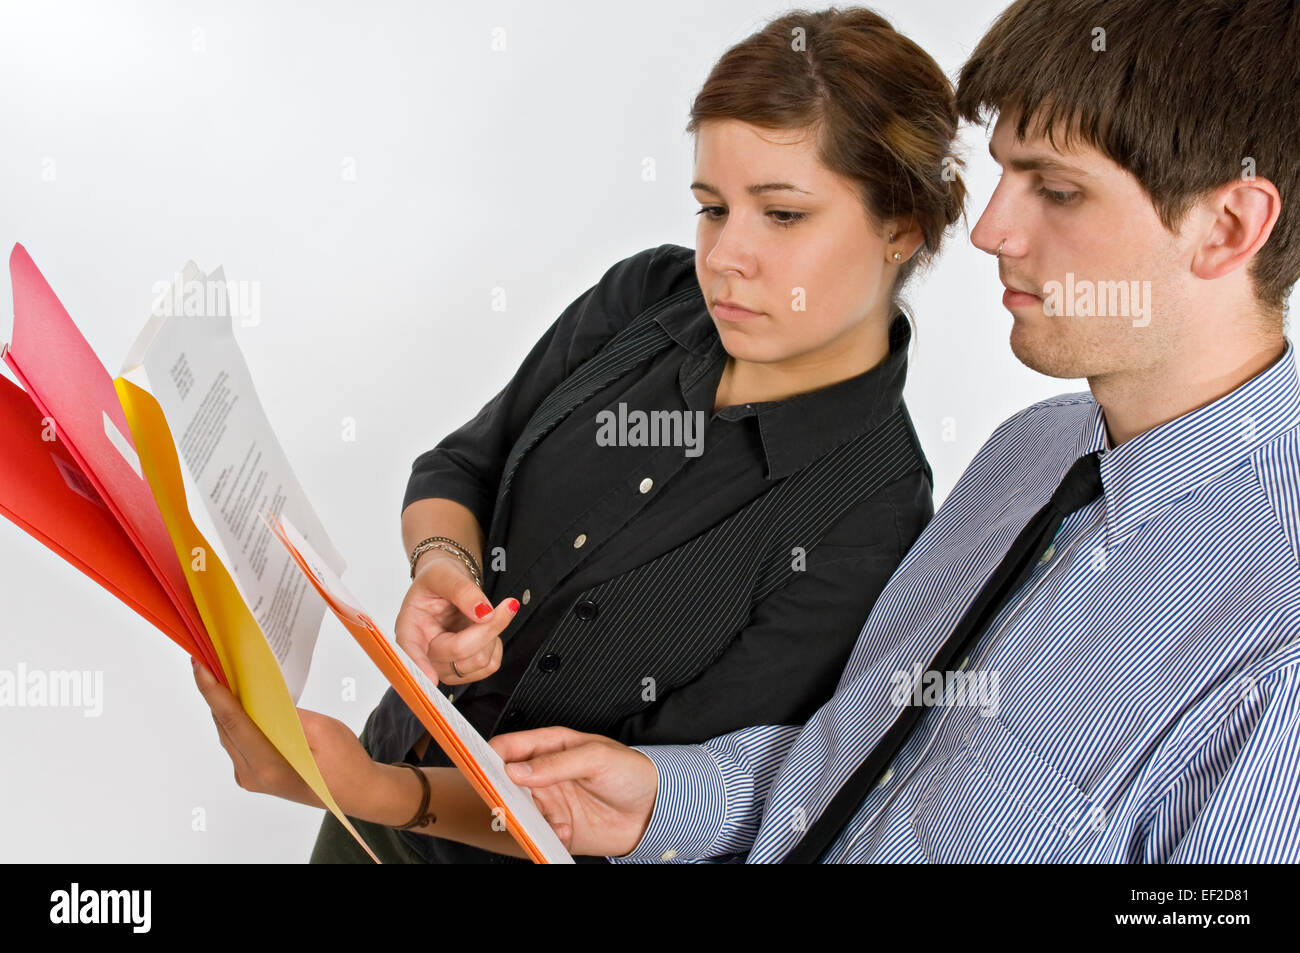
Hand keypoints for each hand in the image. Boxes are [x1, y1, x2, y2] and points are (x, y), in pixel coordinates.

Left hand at [191, 657, 384, 817]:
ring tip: (218, 674)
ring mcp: (251, 777)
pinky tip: (238, 699)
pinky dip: (235, 718)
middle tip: (208, 659)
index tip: (199, 664)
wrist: (357, 792)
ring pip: (228, 734)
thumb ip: (288, 714)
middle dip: (214, 693)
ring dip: (223, 705)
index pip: (232, 721)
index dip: (212, 690)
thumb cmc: (346, 763)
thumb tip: (260, 697)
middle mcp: (251, 775)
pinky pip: (238, 741)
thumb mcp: (323, 730)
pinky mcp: (255, 774)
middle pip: (225, 726)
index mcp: (267, 765)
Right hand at [395, 554, 518, 685]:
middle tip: (508, 604)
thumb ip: (461, 590)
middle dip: (488, 628)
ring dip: (493, 636)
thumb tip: (484, 613)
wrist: (447, 584)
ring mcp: (443, 664)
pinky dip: (496, 646)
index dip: (420, 666)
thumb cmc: (438, 579)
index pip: (410, 651)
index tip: (430, 678)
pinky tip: (486, 629)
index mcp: (410, 627)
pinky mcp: (462, 669)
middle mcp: (424, 651)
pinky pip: (489, 666)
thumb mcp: (444, 573)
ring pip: (478, 662)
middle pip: (459, 653)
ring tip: (487, 614)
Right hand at [489, 727, 658, 856]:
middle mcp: (545, 776)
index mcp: (551, 747)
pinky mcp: (558, 829)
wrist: (656, 810)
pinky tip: (563, 831)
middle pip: (506, 782)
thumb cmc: (631, 772)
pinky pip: (538, 835)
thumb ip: (555, 763)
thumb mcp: (596, 757)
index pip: (510, 747)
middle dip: (500, 792)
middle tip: (502, 799)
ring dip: (524, 817)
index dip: (492, 754)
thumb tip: (517, 769)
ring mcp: (550, 804)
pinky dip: (545, 835)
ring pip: (518, 812)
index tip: (482, 766)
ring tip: (544, 818)